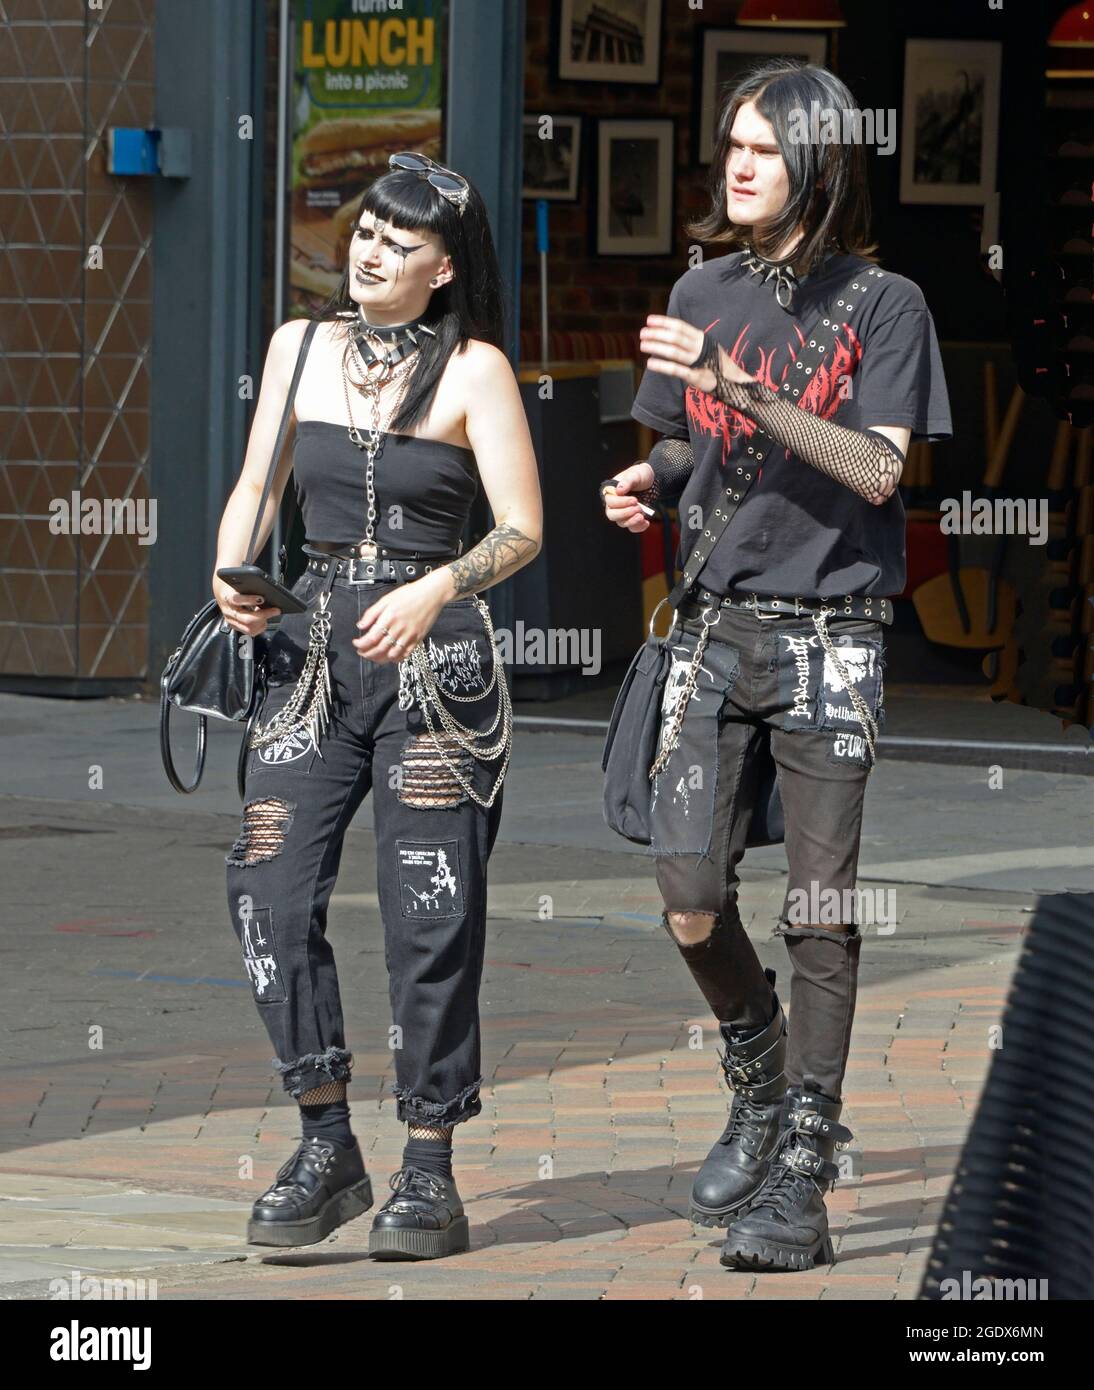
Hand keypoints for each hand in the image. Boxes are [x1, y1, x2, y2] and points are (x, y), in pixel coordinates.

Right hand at [212, 575, 280, 635]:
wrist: (222, 591)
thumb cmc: (233, 586)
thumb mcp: (239, 584)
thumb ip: (250, 588)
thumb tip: (267, 592)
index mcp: (228, 597)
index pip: (236, 599)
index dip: (250, 600)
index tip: (262, 599)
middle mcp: (229, 611)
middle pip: (247, 619)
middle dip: (264, 615)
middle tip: (276, 610)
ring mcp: (231, 620)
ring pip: (249, 628)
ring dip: (262, 622)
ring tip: (269, 614)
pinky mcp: (235, 626)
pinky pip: (250, 631)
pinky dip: (259, 626)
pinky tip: (262, 619)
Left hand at [354, 569, 450, 664]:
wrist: (431, 594)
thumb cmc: (409, 594)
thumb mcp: (386, 599)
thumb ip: (372, 613)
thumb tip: (360, 626)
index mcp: (389, 618)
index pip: (371, 638)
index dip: (361, 644)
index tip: (356, 643)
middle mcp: (399, 629)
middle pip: (380, 649)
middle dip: (367, 653)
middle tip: (361, 652)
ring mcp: (409, 635)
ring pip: (391, 654)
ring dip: (379, 658)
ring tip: (373, 656)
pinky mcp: (418, 639)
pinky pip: (405, 654)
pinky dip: (395, 658)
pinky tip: (389, 656)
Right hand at [602, 462, 655, 533]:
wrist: (650, 480)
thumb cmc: (640, 475)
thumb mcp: (635, 474)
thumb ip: (627, 481)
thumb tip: (618, 490)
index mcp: (611, 493)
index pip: (610, 502)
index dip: (622, 503)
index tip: (635, 500)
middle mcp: (614, 505)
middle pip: (612, 515)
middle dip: (625, 514)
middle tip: (639, 508)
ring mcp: (622, 513)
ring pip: (621, 523)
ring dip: (632, 521)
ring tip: (642, 516)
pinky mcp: (632, 519)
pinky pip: (632, 527)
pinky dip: (639, 527)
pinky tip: (646, 522)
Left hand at [639, 314, 755, 394]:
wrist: (734, 382)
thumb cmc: (715, 363)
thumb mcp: (705, 347)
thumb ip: (689, 341)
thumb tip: (668, 334)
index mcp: (701, 338)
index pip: (680, 326)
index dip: (664, 322)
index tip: (649, 320)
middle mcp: (700, 347)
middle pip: (675, 337)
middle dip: (657, 334)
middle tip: (642, 333)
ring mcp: (699, 362)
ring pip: (674, 352)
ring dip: (656, 347)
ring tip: (643, 345)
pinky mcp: (696, 377)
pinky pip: (677, 370)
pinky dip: (662, 366)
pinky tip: (650, 363)